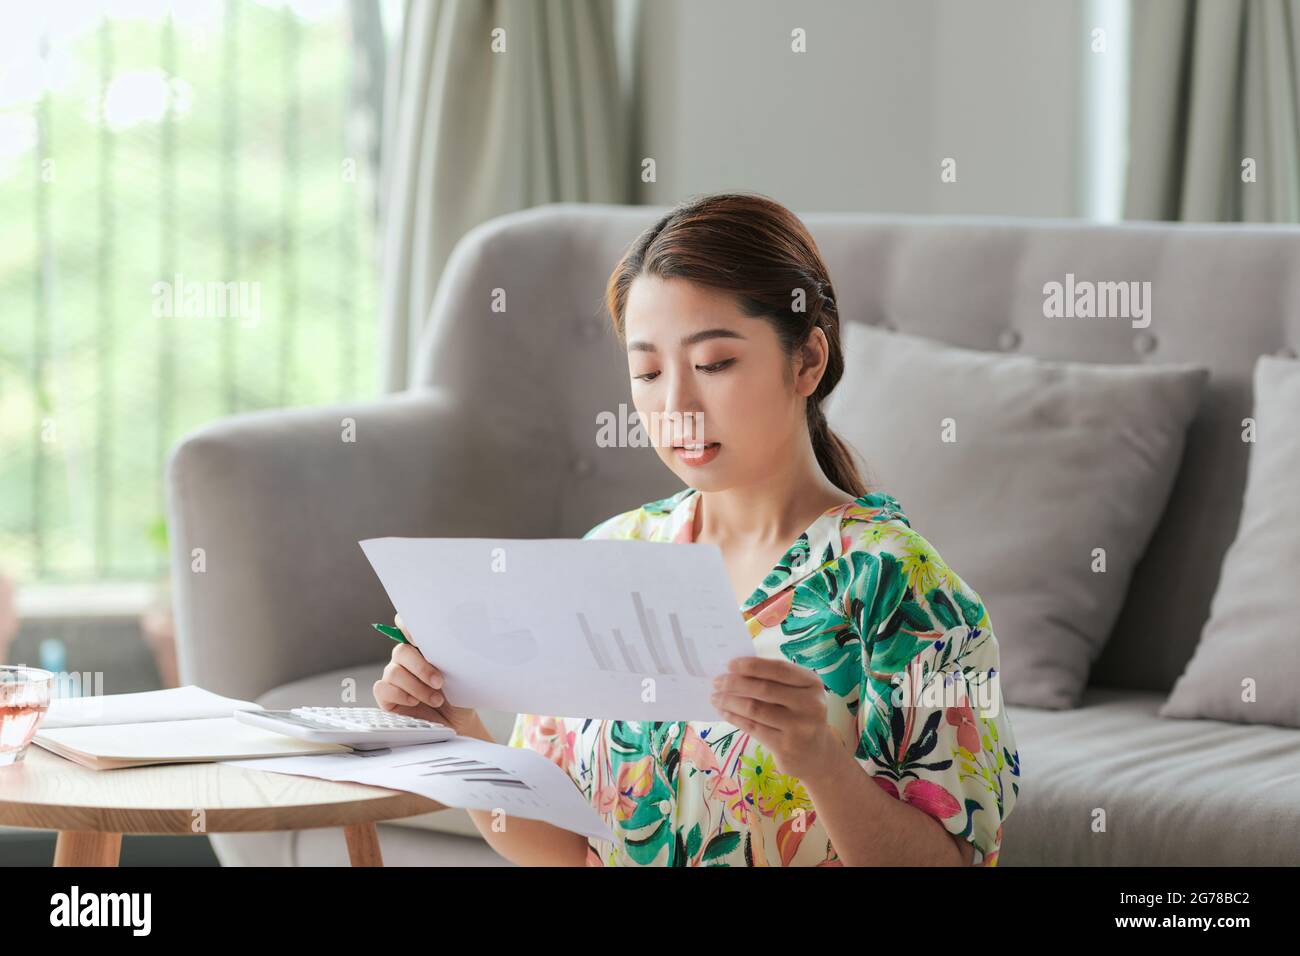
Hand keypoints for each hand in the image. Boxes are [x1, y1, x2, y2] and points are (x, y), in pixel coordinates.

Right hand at [373, 613, 490, 740]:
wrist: (457, 722)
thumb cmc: (459, 694)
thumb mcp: (460, 673)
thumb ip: (449, 656)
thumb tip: (448, 644)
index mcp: (423, 647)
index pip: (407, 626)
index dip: (408, 626)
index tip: (419, 638)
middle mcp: (406, 659)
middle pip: (401, 651)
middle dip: (421, 667)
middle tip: (439, 681)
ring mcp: (394, 676)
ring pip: (393, 671)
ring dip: (417, 686)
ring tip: (436, 699)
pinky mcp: (386, 696)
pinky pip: (383, 688)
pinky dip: (400, 695)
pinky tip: (415, 702)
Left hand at [710, 656, 838, 780]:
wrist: (816, 755)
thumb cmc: (799, 716)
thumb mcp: (797, 694)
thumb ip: (775, 681)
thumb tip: (735, 670)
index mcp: (812, 683)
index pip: (778, 669)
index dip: (752, 665)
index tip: (729, 664)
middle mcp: (810, 704)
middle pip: (763, 688)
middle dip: (735, 683)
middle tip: (717, 682)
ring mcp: (799, 727)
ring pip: (755, 708)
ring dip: (730, 701)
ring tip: (715, 697)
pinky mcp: (786, 746)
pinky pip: (753, 727)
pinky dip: (734, 717)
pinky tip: (724, 712)